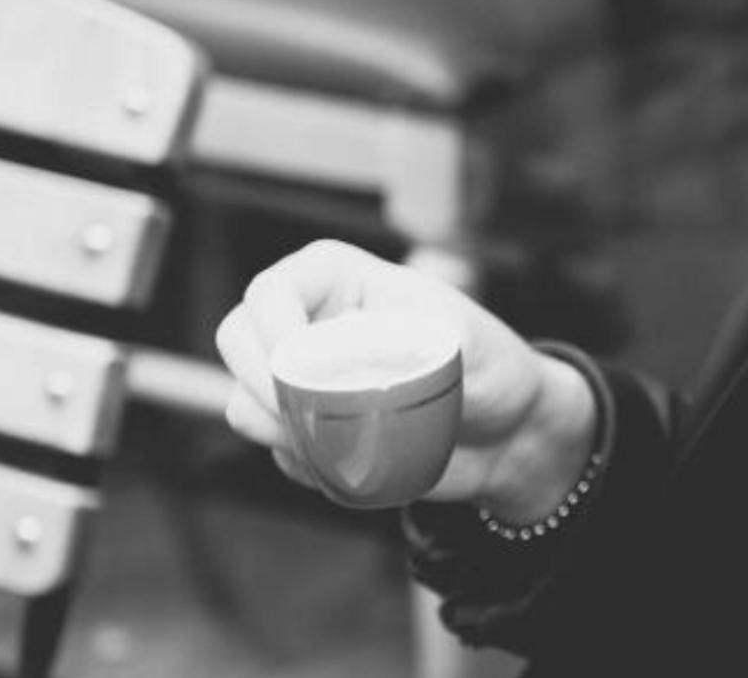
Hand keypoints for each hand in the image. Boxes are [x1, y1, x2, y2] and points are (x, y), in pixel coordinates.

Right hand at [215, 240, 598, 517]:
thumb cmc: (493, 366)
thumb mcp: (466, 340)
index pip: (274, 288)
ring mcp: (307, 378)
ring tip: (336, 442)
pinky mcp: (311, 427)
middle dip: (255, 379)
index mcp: (346, 282)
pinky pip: (274, 448)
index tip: (293, 366)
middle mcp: (315, 324)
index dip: (269, 326)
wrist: (508, 433)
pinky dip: (297, 463)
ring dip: (274, 428)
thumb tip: (347, 361)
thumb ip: (407, 342)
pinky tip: (347, 465)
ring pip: (244, 399)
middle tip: (296, 415)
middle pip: (238, 337)